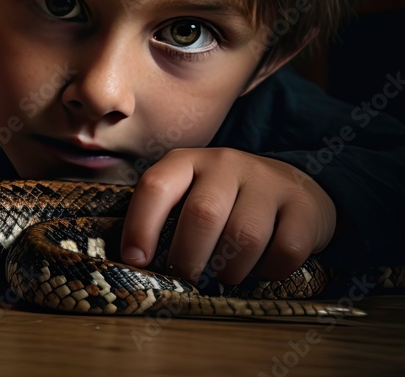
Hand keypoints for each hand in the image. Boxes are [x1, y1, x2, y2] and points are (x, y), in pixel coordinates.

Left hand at [119, 147, 335, 284]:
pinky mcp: (304, 205)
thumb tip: (136, 264)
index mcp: (187, 161)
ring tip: (225, 275)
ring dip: (229, 270)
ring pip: (244, 236)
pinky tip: (262, 268)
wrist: (294, 186)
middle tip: (185, 279)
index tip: (136, 261)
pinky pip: (285, 249)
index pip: (156, 186)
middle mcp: (226, 163)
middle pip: (202, 214)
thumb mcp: (190, 194)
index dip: (141, 226)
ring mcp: (268, 181)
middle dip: (188, 258)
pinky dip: (270, 271)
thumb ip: (165, 217)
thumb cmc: (227, 200)